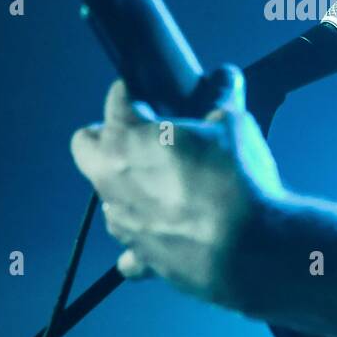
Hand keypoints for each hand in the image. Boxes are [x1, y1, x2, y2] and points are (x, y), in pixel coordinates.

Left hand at [70, 65, 282, 306]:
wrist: (250, 250)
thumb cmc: (234, 179)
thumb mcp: (234, 124)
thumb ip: (222, 99)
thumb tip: (227, 78)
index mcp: (125, 139)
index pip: (116, 101)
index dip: (135, 93)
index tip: (152, 93)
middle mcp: (110, 180)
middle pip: (86, 146)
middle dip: (107, 137)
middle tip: (144, 137)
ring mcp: (122, 223)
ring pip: (107, 196)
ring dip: (127, 186)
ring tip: (167, 185)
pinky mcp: (140, 258)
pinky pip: (130, 249)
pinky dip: (145, 238)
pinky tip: (170, 231)